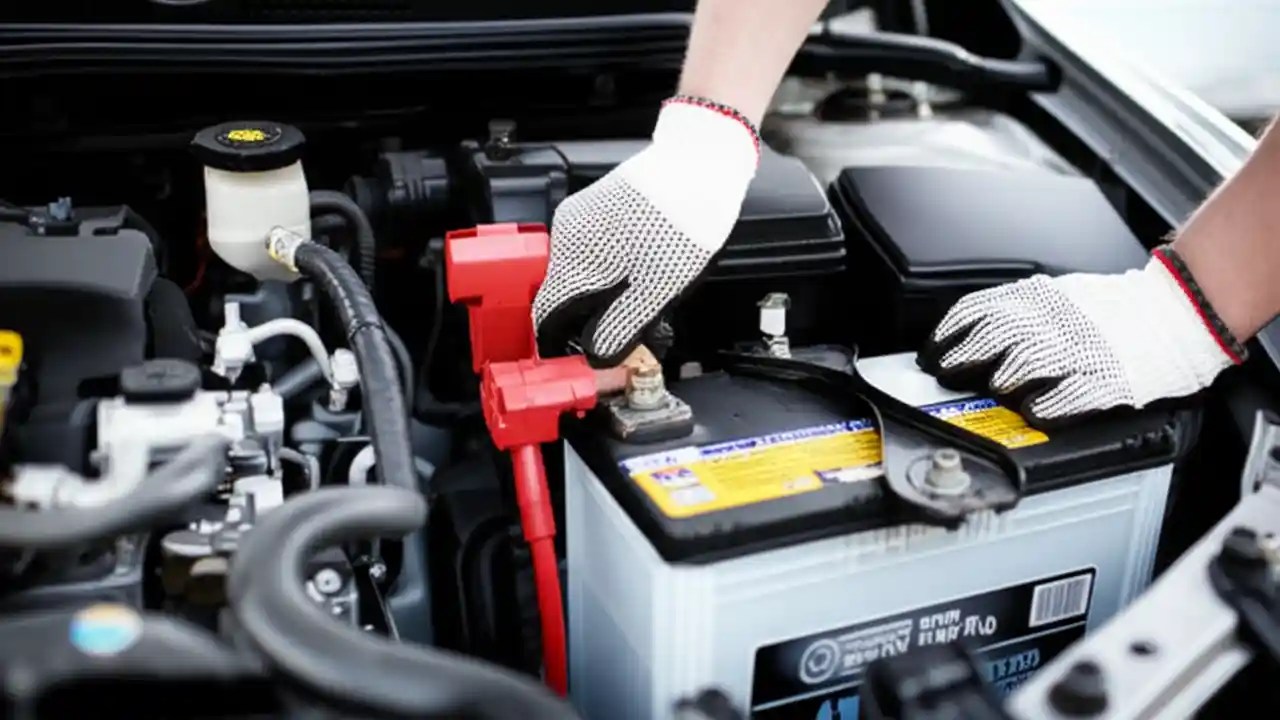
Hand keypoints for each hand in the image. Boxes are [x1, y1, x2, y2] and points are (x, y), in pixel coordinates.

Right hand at [533, 97, 758, 365]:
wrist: (701, 160)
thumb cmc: (685, 218)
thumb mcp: (657, 289)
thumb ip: (622, 327)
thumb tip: (598, 356)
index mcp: (575, 260)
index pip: (545, 315)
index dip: (559, 342)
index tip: (577, 357)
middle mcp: (567, 236)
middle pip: (565, 293)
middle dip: (592, 318)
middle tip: (629, 331)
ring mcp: (581, 218)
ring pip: (581, 272)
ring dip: (605, 293)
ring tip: (648, 296)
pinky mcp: (597, 207)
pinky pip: (594, 250)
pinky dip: (612, 268)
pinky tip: (644, 268)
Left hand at [918, 247, 1245, 425]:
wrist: (1178, 311)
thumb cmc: (1116, 309)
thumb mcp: (1058, 296)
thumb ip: (1017, 312)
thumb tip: (967, 335)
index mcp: (1041, 296)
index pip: (979, 308)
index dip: (948, 332)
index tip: (930, 352)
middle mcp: (1056, 318)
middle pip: (995, 334)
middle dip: (962, 356)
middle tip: (945, 375)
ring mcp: (1082, 347)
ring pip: (1027, 360)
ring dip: (1002, 378)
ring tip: (993, 390)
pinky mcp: (1109, 376)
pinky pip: (1072, 391)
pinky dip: (1048, 403)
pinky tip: (1034, 411)